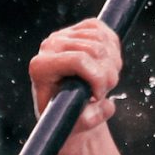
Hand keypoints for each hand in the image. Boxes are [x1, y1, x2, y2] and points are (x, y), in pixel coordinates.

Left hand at [29, 19, 122, 134]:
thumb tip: (102, 107)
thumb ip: (89, 120)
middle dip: (108, 74)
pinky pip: (103, 30)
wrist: (66, 107)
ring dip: (113, 63)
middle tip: (104, 92)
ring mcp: (63, 35)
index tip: (98, 97)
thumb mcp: (76, 125)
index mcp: (41, 67)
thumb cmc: (67, 117)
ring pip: (102, 39)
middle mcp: (49, 46)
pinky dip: (113, 48)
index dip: (98, 78)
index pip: (78, 60)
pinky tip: (109, 65)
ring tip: (106, 82)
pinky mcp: (77, 29)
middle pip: (94, 49)